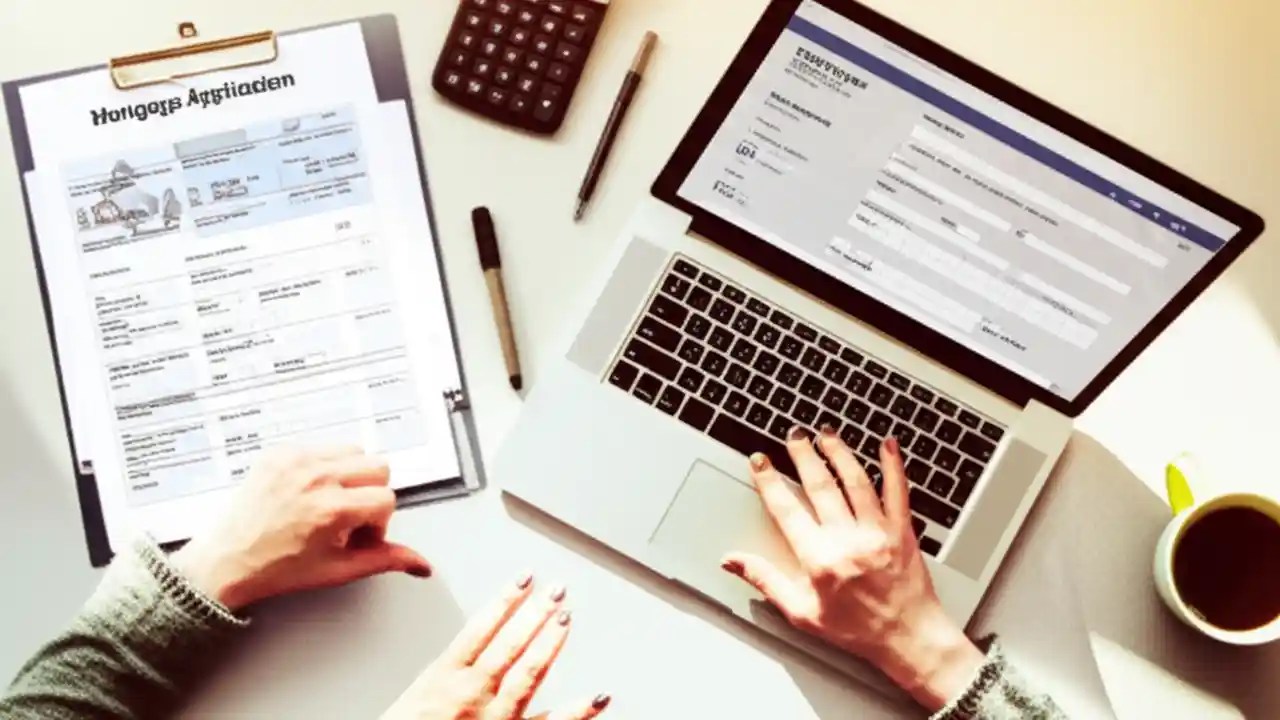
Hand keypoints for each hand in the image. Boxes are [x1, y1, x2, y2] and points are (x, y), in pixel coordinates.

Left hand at [173, 446, 431, 611]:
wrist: (226, 561)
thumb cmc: (276, 568)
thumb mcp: (338, 570)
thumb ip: (385, 560)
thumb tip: (421, 564)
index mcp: (332, 509)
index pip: (387, 498)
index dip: (379, 522)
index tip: (360, 534)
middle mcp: (315, 478)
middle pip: (378, 467)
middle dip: (371, 494)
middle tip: (349, 517)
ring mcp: (295, 461)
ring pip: (353, 452)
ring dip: (351, 475)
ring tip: (330, 502)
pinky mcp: (279, 453)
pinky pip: (322, 448)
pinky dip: (324, 467)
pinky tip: (308, 493)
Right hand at [381, 575, 609, 719]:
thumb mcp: (416, 695)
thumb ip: (447, 671)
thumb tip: (473, 646)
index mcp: (443, 678)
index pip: (480, 628)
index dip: (505, 600)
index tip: (525, 579)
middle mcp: (471, 695)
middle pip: (508, 645)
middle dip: (534, 614)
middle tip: (556, 591)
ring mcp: (494, 719)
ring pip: (528, 676)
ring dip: (550, 644)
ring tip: (566, 618)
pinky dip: (578, 712)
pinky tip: (598, 696)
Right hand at [721, 426, 984, 711]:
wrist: (910, 639)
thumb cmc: (857, 632)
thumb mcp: (802, 612)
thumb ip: (766, 580)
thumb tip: (733, 560)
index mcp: (819, 559)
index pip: (786, 510)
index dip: (769, 481)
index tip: (759, 462)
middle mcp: (847, 540)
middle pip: (820, 486)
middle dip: (803, 455)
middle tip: (793, 435)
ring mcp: (877, 532)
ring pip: (855, 481)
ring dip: (839, 452)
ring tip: (826, 433)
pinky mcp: (903, 531)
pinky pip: (898, 491)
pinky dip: (893, 464)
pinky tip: (887, 444)